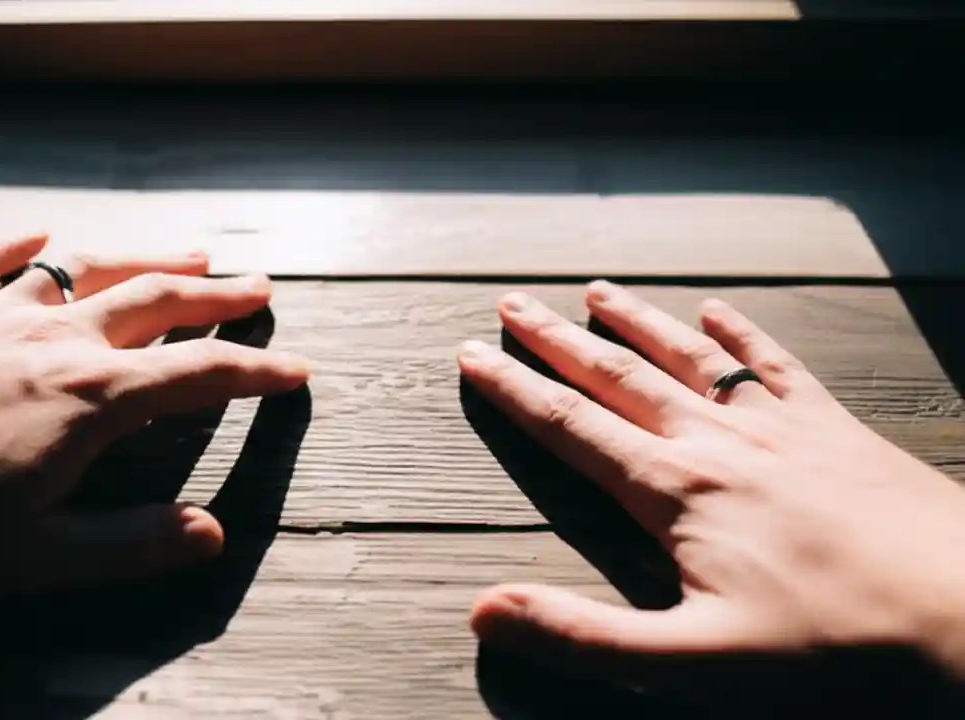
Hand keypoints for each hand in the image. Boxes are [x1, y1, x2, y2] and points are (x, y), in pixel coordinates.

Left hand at [0, 235, 307, 663]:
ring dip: (143, 259)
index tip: (297, 370)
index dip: (256, 371)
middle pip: (154, 303)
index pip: (197, 374)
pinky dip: (15, 246)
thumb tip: (211, 533)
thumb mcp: (43, 559)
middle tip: (258, 286)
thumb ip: (134, 546)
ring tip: (188, 251)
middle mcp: (52, 342)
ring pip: (87, 271)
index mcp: (90, 400)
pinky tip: (40, 235)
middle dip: (216, 296)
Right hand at [458, 282, 964, 704]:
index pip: (570, 427)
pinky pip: (774, 364)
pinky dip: (741, 333)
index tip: (471, 357)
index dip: (514, 391)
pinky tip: (719, 310)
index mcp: (674, 490)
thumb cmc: (830, 646)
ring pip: (688, 358)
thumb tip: (484, 612)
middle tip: (513, 304)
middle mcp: (717, 441)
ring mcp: (779, 426)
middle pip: (617, 376)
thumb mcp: (690, 663)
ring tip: (596, 290)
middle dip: (557, 340)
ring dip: (636, 323)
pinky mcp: (834, 427)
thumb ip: (581, 636)